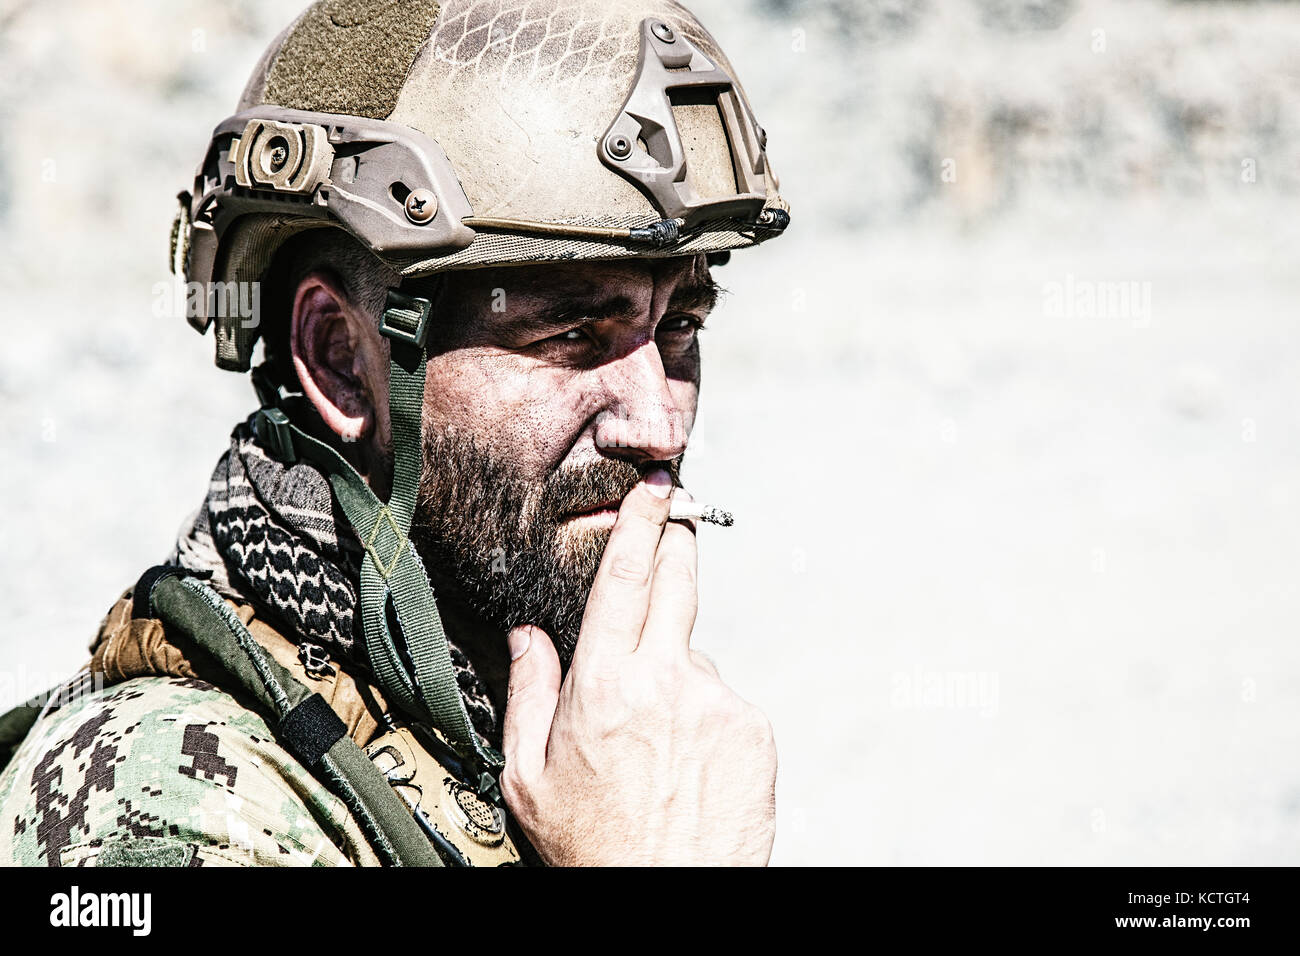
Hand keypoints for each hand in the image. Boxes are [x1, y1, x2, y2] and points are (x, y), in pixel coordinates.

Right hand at [500, 470, 776, 865]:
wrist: (668, 900)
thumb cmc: (594, 848)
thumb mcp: (528, 777)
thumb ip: (528, 693)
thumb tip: (529, 638)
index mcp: (605, 685)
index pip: (625, 580)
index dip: (641, 523)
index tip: (654, 487)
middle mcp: (667, 681)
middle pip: (677, 585)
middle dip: (676, 545)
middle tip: (677, 520)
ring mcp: (718, 703)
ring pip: (694, 660)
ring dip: (676, 677)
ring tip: (658, 744)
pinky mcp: (753, 729)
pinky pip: (724, 703)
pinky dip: (706, 718)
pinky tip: (687, 763)